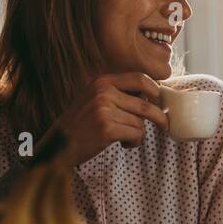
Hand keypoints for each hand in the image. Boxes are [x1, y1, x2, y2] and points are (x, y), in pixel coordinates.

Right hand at [40, 72, 167, 165]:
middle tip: (164, 125)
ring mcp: (104, 110)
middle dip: (158, 117)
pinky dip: (133, 143)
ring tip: (126, 137)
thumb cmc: (81, 124)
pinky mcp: (107, 129)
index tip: (159, 100)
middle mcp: (103, 92)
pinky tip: (123, 144)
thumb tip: (152, 94)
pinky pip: (136, 135)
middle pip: (146, 104)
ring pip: (141, 123)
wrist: (59, 145)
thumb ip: (118, 93)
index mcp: (102, 81)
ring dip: (138, 134)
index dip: (154, 90)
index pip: (139, 78)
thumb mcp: (95, 98)